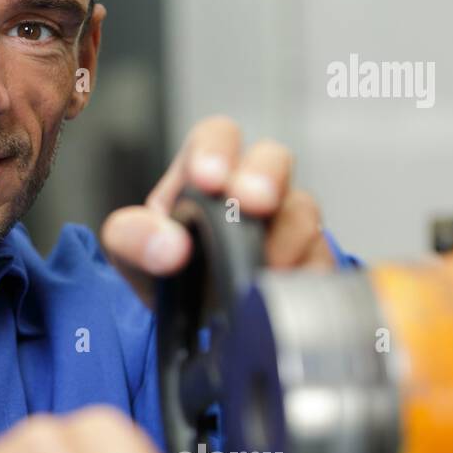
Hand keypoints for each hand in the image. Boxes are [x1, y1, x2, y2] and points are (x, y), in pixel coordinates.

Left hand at [100, 115, 334, 302]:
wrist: (193, 317)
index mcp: (204, 173)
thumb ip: (133, 239)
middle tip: (254, 203)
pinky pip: (321, 260)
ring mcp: (285, 223)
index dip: (216, 149)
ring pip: (302, 211)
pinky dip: (305, 275)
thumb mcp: (130, 250)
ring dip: (285, 238)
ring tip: (261, 267)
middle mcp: (250, 190)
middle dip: (265, 177)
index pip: (217, 136)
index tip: (209, 178)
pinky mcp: (309, 261)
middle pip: (273, 159)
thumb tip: (168, 247)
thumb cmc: (165, 265)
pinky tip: (284, 289)